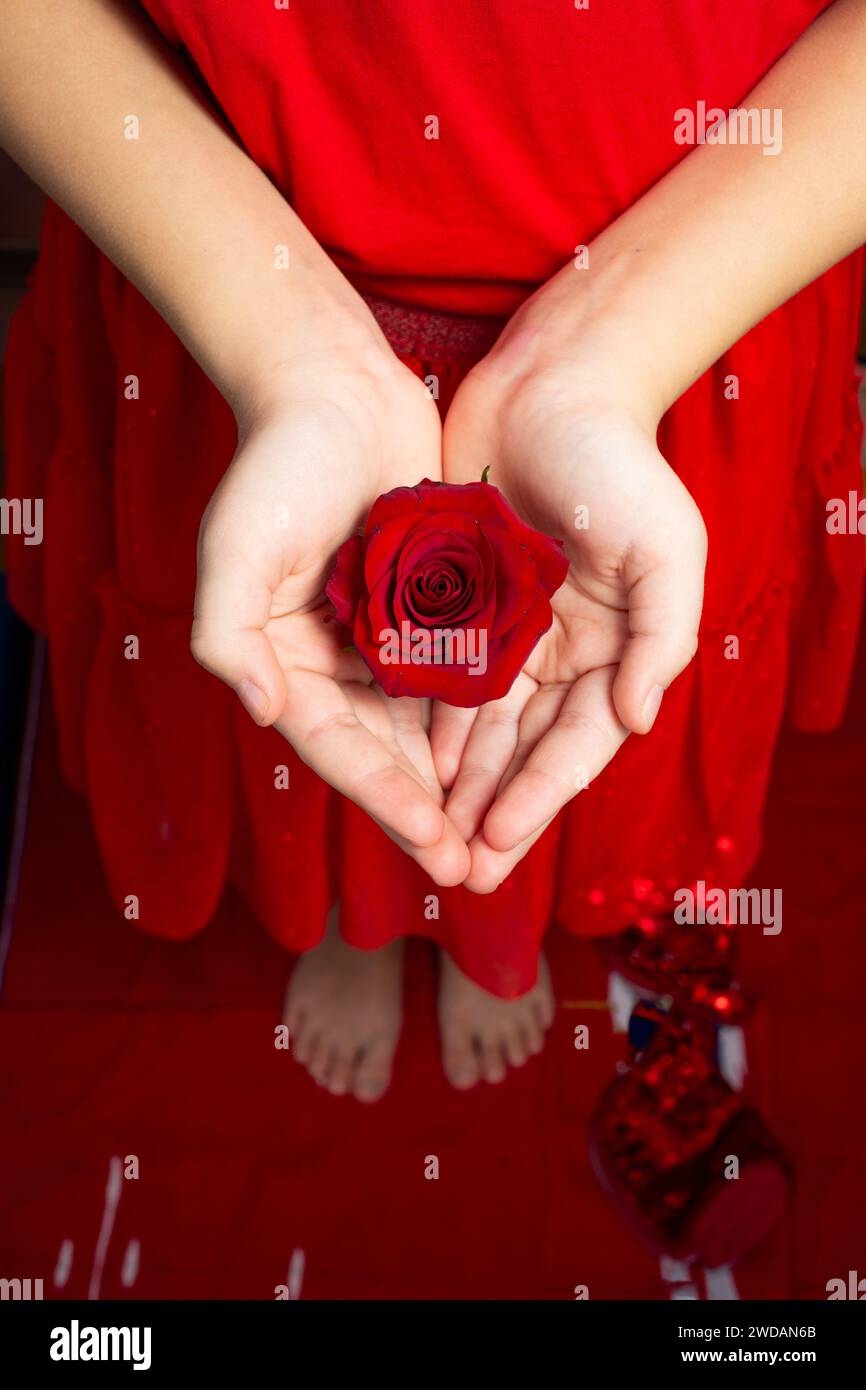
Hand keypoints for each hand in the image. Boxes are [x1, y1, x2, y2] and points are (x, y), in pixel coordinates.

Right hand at [191, 345, 470, 885]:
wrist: (331, 385)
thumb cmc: (276, 463)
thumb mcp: (235, 546)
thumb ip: (232, 635)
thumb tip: (264, 715)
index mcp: (283, 659)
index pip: (337, 749)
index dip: (385, 803)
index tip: (435, 849)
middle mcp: (328, 659)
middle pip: (381, 753)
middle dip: (425, 814)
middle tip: (474, 870)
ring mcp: (378, 634)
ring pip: (421, 726)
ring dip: (455, 782)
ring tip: (497, 834)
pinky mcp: (420, 604)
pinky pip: (451, 673)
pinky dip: (475, 717)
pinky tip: (513, 754)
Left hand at [432, 343, 706, 892]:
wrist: (554, 385)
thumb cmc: (620, 465)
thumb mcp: (665, 550)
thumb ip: (660, 640)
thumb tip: (633, 724)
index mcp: (612, 651)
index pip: (575, 746)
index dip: (538, 801)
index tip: (498, 847)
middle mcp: (561, 654)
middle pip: (524, 752)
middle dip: (493, 812)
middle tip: (461, 873)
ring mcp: (509, 631)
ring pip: (479, 726)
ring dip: (456, 783)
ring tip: (428, 834)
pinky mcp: (462, 602)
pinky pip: (440, 675)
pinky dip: (426, 720)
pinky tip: (405, 760)